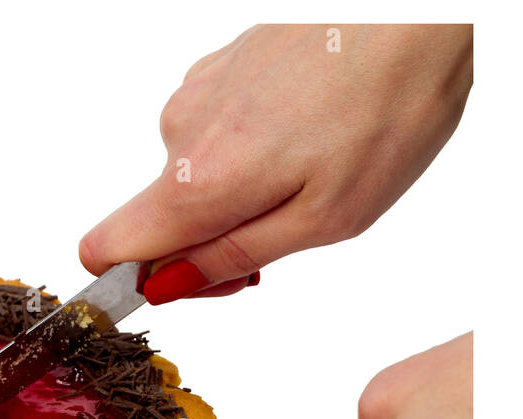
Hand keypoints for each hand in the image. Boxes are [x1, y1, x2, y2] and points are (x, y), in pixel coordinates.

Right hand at [79, 24, 472, 301]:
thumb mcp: (325, 219)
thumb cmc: (391, 106)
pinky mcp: (218, 65)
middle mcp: (178, 134)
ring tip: (311, 168)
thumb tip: (164, 287)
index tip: (184, 284)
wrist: (417, 10)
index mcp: (198, 183)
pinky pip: (213, 131)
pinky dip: (249, 145)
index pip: (104, 248)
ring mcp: (195, 92)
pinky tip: (306, 129)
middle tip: (285, 236)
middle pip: (159, 219)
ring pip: (191, 174)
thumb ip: (233, 258)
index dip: (130, 280)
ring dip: (236, 190)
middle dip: (209, 241)